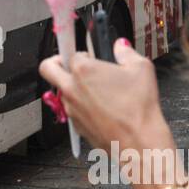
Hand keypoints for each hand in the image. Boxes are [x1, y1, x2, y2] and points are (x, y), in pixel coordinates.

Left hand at [39, 41, 174, 166]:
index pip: (71, 52)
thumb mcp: (141, 69)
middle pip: (47, 68)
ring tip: (95, 90)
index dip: (83, 53)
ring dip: (71, 87)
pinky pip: (71, 110)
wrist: (138, 142)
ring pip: (60, 91)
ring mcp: (71, 108)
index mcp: (83, 70)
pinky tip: (101, 108)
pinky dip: (81, 106)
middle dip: (56, 62)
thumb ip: (126, 52)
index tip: (90, 55)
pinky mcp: (75, 125)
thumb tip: (121, 46)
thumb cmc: (139, 108)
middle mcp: (71, 88)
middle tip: (70, 64)